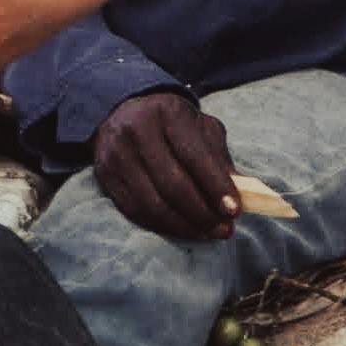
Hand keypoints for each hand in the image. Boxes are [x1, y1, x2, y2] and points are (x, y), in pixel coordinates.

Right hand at [92, 88, 238, 244]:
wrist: (123, 112)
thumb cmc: (172, 124)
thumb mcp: (200, 127)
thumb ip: (218, 157)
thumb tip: (241, 193)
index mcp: (167, 112)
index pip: (194, 155)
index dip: (215, 186)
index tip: (234, 211)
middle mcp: (137, 130)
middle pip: (172, 184)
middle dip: (202, 213)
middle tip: (224, 230)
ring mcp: (116, 154)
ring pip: (152, 203)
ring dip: (184, 226)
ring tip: (208, 234)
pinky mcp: (104, 175)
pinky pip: (135, 211)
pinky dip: (162, 226)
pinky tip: (183, 229)